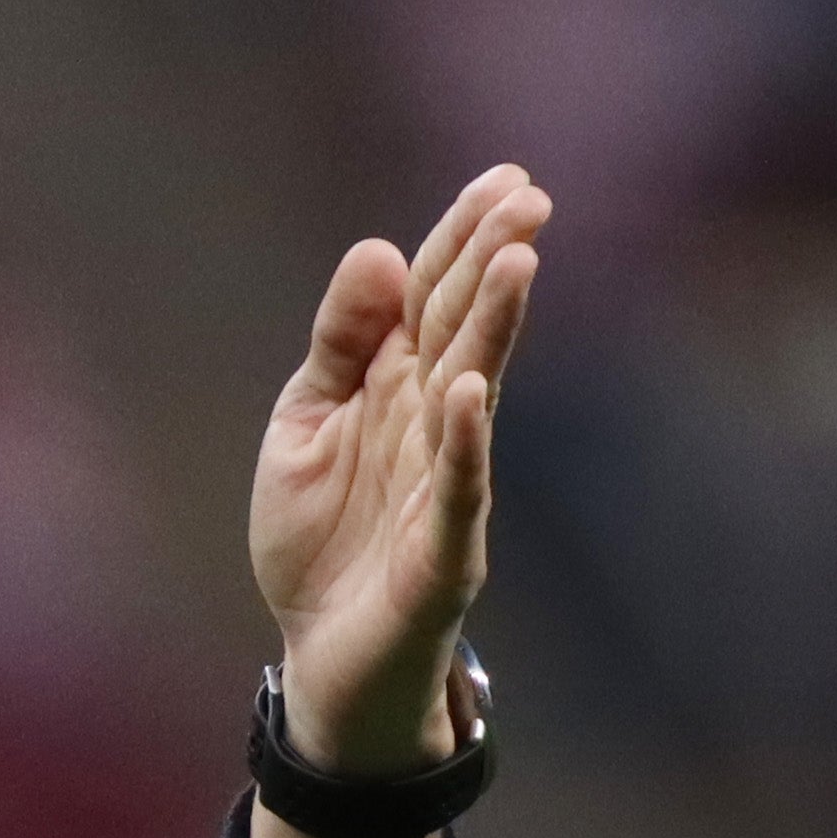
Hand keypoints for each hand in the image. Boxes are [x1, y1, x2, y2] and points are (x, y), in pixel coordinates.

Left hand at [252, 164, 545, 777]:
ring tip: (517, 265)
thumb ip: (339, 343)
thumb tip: (378, 251)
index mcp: (398, 386)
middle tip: (530, 200)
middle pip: (464, 331)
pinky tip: (469, 395)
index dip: (467, 237)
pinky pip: (456, 495)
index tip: (507, 178)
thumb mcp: (306, 422)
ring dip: (493, 332)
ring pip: (473, 396)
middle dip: (493, 265)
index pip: (437, 296)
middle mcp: (433, 425)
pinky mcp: (440, 556)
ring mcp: (444, 488)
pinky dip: (463, 447)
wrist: (320, 659)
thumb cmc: (321, 539)